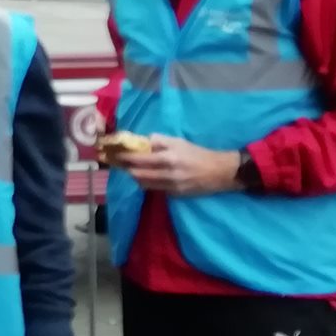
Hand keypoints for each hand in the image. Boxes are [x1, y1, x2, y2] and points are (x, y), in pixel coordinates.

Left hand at [117, 136, 241, 196]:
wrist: (219, 172)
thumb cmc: (197, 153)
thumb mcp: (178, 142)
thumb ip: (158, 140)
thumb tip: (141, 141)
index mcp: (168, 157)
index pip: (139, 159)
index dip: (125, 157)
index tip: (116, 154)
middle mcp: (167, 173)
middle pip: (137, 174)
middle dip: (127, 169)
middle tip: (122, 164)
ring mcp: (171, 186)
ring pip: (144, 184)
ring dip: (136, 177)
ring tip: (134, 170)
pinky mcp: (175, 195)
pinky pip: (156, 189)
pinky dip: (149, 183)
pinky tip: (150, 177)